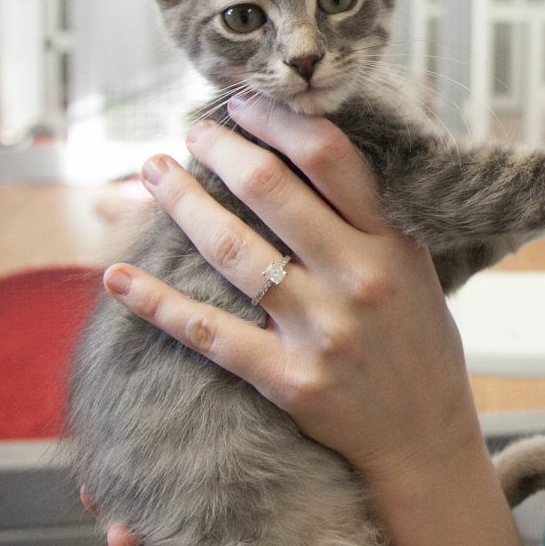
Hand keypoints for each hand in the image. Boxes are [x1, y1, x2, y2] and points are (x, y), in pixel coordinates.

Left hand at [99, 97, 544, 545]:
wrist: (425, 441)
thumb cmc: (417, 345)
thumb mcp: (415, 269)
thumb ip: (370, 218)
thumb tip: (311, 151)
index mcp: (392, 244)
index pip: (330, 157)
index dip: (277, 120)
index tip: (243, 104)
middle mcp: (358, 279)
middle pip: (272, 190)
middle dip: (220, 150)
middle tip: (191, 131)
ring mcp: (321, 331)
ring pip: (232, 250)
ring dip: (182, 203)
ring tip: (153, 173)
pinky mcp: (287, 380)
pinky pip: (208, 333)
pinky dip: (156, 303)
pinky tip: (119, 276)